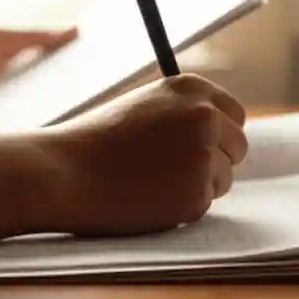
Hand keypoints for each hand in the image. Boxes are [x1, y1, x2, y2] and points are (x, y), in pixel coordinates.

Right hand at [33, 74, 247, 235]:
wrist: (62, 173)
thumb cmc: (92, 143)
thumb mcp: (142, 108)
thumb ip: (182, 114)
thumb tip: (221, 132)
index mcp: (191, 89)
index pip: (234, 114)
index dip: (217, 134)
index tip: (197, 147)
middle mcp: (205, 117)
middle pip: (237, 146)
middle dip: (214, 161)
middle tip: (172, 172)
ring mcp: (204, 156)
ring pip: (223, 179)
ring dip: (195, 185)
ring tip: (148, 183)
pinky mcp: (196, 194)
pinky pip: (203, 205)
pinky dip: (179, 208)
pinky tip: (145, 199)